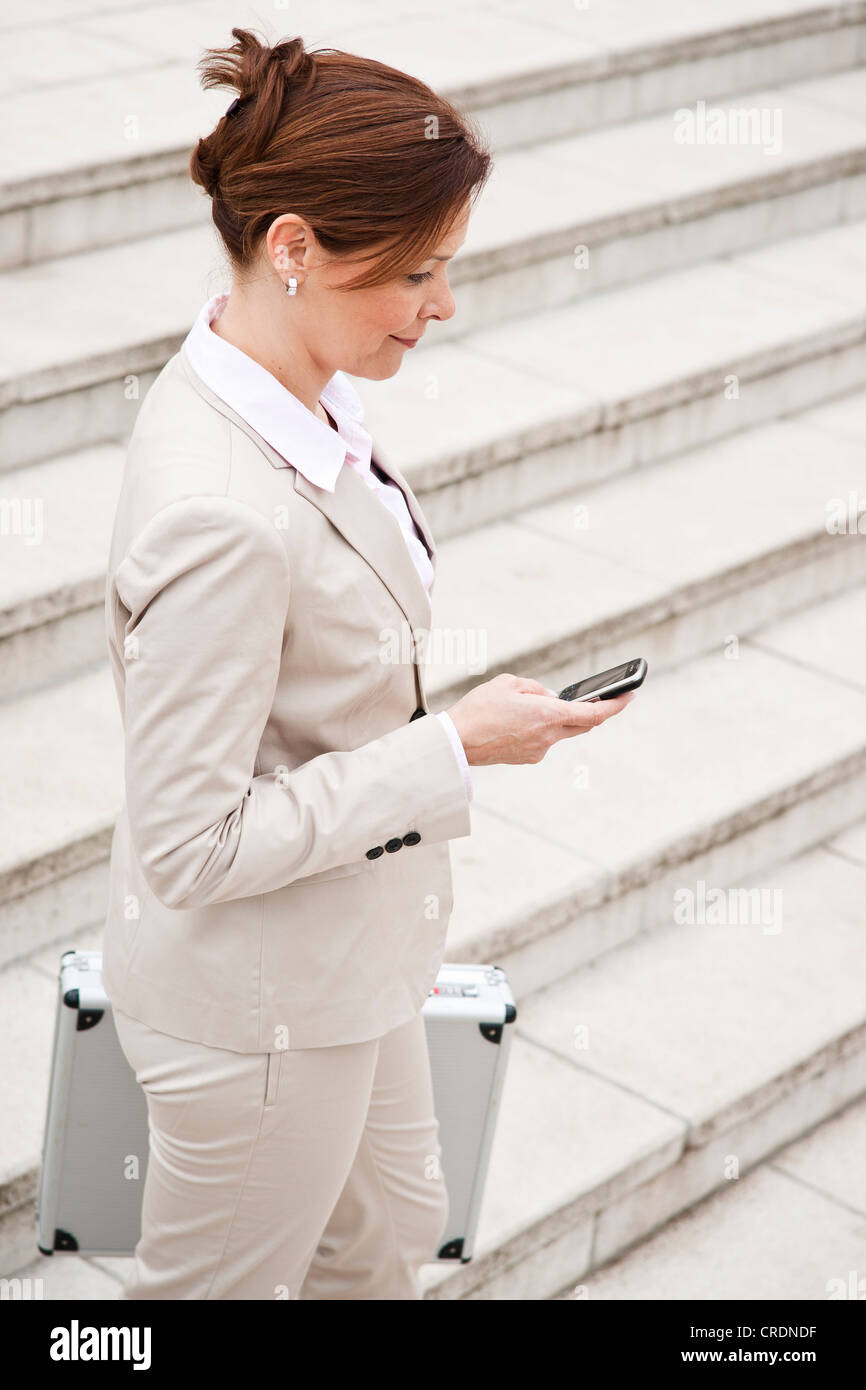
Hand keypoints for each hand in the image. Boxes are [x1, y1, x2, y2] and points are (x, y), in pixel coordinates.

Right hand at [445, 672, 636, 767]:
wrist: (456, 742)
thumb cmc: (478, 710)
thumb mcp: (508, 684)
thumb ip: (536, 689)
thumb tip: (551, 697)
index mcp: (547, 714)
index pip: (594, 713)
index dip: (616, 705)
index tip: (629, 697)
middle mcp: (548, 736)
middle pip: (583, 725)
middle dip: (593, 711)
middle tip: (598, 698)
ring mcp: (539, 750)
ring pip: (560, 731)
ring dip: (557, 718)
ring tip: (532, 705)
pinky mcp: (527, 758)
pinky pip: (543, 740)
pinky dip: (540, 728)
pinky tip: (519, 721)